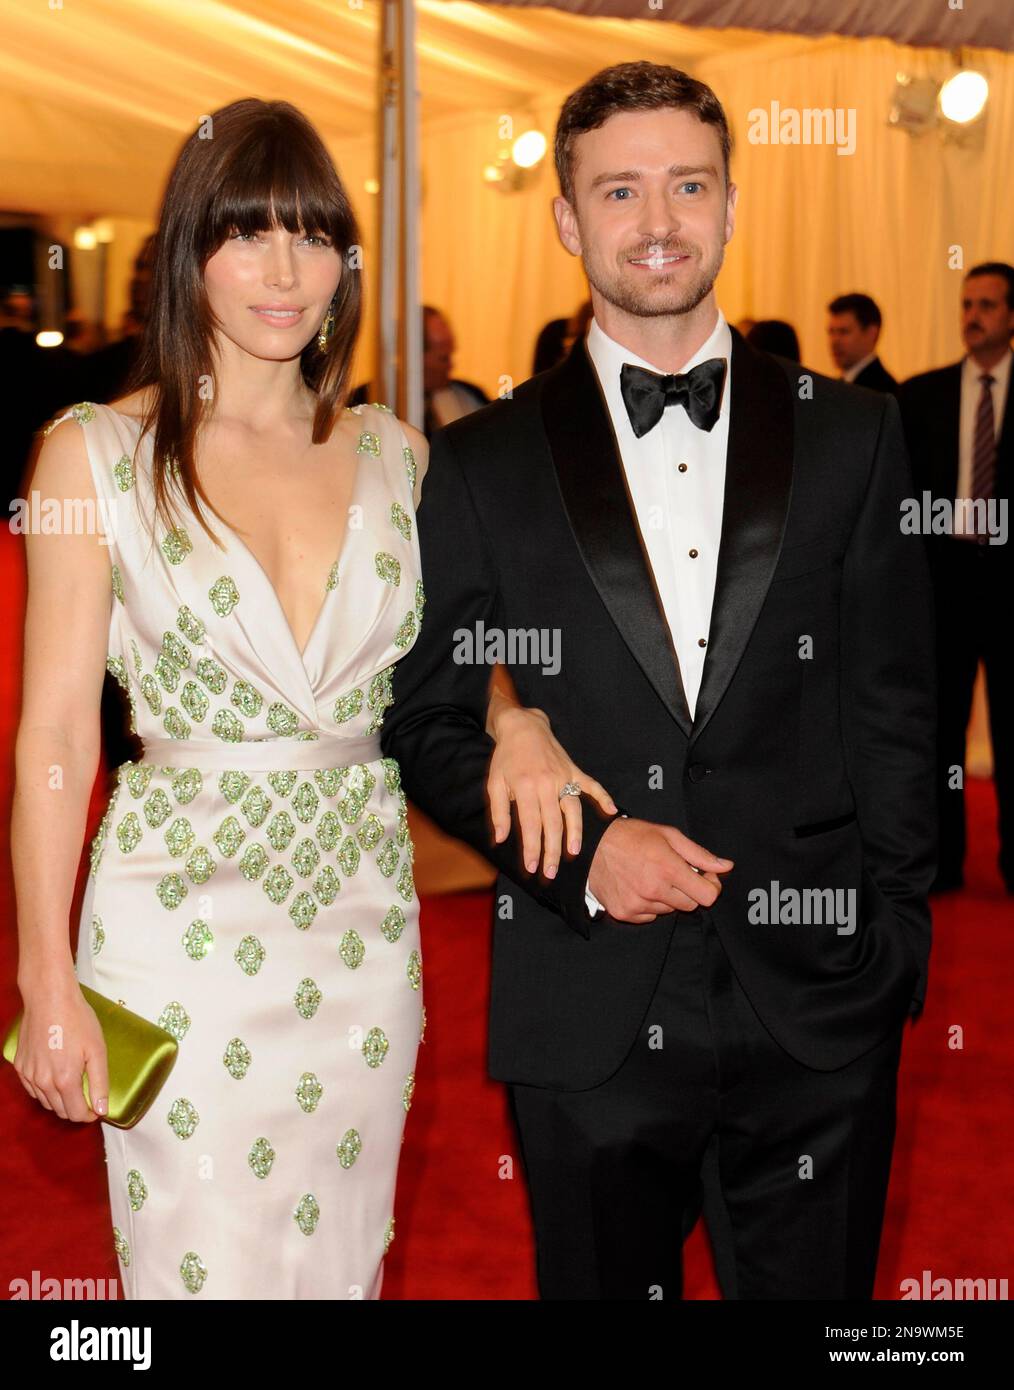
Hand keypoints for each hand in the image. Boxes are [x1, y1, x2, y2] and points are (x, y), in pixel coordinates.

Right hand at [13, 975, 107, 1121]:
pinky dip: (45, 1090)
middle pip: (60, 1111)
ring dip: (60, 1101)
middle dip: (76, 1109)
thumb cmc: (77, 1020)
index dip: (90, 1115)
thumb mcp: (97, 1050)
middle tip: (88, 1096)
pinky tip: (55, 1078)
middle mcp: (43, 1082)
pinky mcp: (20, 1066)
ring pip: (46, 1102)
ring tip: (74, 1086)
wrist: (48, 998)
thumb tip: (102, 1109)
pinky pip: (33, 1089)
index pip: (76, 1114)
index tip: (97, 1108)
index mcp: (64, 1080)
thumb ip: (99, 1083)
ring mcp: (28, 1075)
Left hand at [486, 703, 616, 878]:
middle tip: (552, 871)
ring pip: (573, 809)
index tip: (532, 867)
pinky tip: (612, 811)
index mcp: (525, 787)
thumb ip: (499, 812)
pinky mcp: (574, 770)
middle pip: (553, 823)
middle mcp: (547, 783)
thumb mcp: (494, 783)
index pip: (531, 825)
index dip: (532, 848)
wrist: (522, 727)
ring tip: (574, 853)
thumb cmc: (506, 757)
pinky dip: (603, 797)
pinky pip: (591, 785)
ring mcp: (563, 776)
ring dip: (575, 832)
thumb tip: (501, 839)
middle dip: (552, 850)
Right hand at [587, 817, 733, 923]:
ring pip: (669, 910)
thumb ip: (699, 854)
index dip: (711, 886)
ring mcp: (638, 905)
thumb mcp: (668, 835)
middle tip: (675, 873)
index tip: (704, 876)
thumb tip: (726, 866)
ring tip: (652, 876)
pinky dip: (649, 905)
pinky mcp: (625, 913)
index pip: (708, 896)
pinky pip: (649, 916)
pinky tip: (638, 886)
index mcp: (668, 869)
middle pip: (690, 905)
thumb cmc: (631, 836)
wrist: (592, 846)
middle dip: (689, 890)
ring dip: (667, 897)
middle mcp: (654, 890)